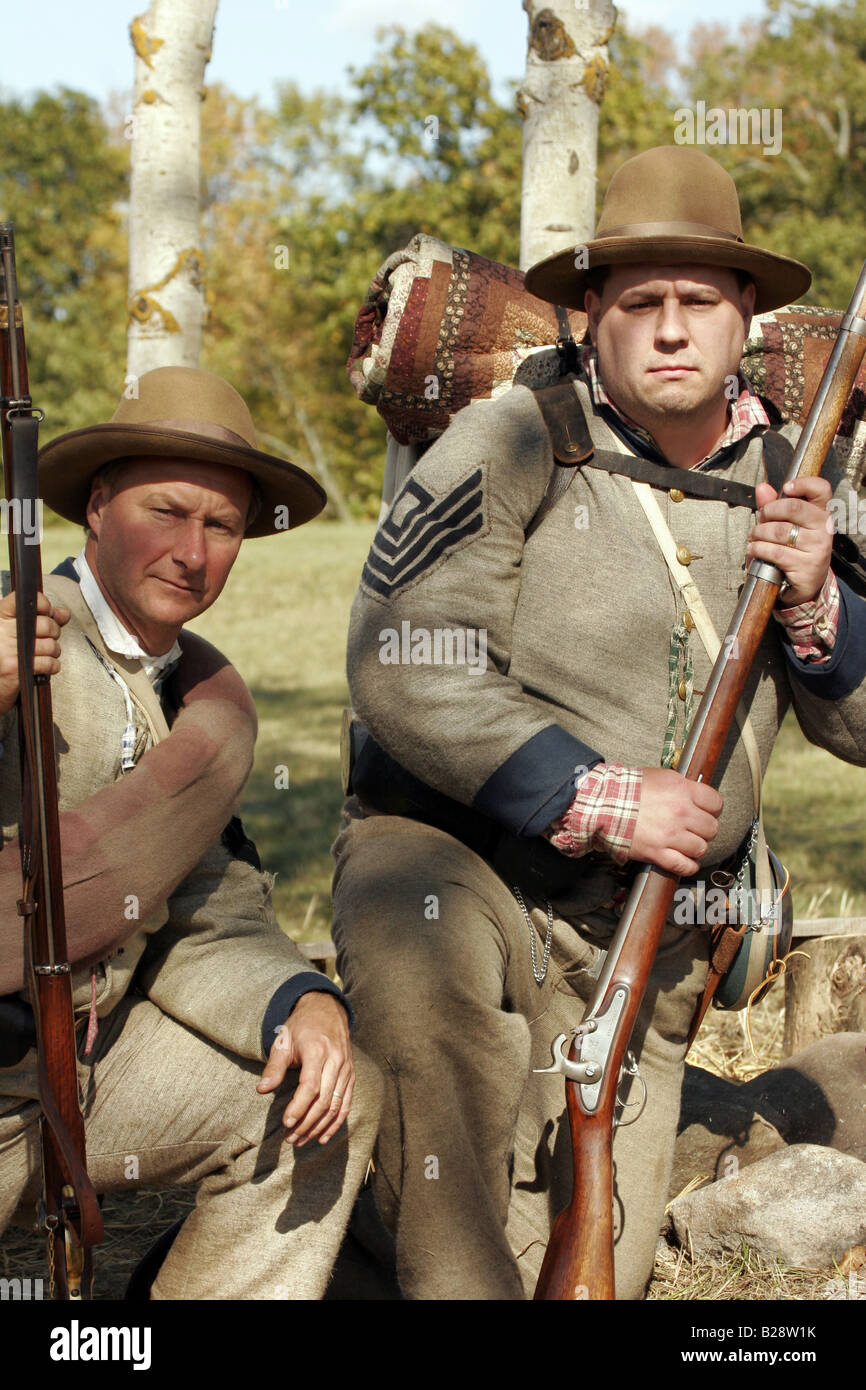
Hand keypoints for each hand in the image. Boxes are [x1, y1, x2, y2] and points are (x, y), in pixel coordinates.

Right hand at [0, 591, 69, 716]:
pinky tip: (43, 666)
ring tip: (43, 654)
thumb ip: (40, 619)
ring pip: (50, 645)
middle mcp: (2, 631)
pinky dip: (52, 666)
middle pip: (46, 624)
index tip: (47, 613)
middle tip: (47, 639)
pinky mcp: (15, 668)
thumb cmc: (4, 657)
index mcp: (1, 618)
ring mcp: (8, 649)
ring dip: (53, 652)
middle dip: (54, 633)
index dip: (43, 605)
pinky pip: (48, 663)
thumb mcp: (16, 632)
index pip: (24, 600)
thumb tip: (62, 613)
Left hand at [257, 992, 353, 1146]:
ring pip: (336, 1106)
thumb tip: (261, 1090)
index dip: (299, 1107)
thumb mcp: (283, 1042)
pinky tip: (322, 1137)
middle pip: (324, 1100)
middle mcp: (336, 1061)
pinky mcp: (351, 1075)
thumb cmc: (301, 1027)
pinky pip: (346, 1104)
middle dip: (306, 1123)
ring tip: (301, 1140)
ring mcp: (346, 1069)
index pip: (310, 1086)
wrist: (327, 1009)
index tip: (286, 1123)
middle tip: (290, 1137)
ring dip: (318, 1127)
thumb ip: (274, 1067)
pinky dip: (335, 1123)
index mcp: (318, 1051)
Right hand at [628, 767, 722, 876]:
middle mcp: (681, 813)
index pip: (716, 803)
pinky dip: (688, 865)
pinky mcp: (658, 853)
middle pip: (712, 828)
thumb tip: (694, 794)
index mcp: (682, 791)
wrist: (603, 805)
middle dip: (705, 829)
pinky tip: (684, 860)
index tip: (706, 811)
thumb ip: (682, 786)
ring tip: (686, 843)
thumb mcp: (660, 777)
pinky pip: (685, 866)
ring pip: (701, 848)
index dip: (712, 809)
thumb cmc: (627, 789)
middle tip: (695, 828)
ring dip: (696, 847)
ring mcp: (670, 835)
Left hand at [747, 479, 833, 608]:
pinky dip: (758, 549)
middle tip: (760, 519)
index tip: (786, 487)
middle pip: (793, 507)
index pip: (821, 489)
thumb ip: (773, 505)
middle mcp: (824, 528)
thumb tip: (762, 487)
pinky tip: (754, 549)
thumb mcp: (786, 525)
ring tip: (754, 537)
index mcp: (821, 513)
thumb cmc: (794, 548)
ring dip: (759, 533)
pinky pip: (775, 552)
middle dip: (768, 511)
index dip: (803, 483)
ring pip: (779, 531)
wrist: (805, 584)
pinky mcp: (807, 566)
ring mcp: (817, 547)